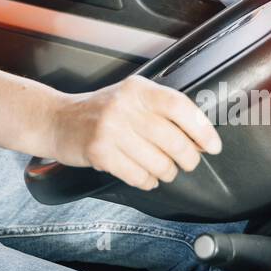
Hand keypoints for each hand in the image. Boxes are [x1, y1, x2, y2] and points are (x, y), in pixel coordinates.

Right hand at [48, 76, 222, 190]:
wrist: (58, 120)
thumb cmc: (101, 112)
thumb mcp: (131, 98)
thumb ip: (162, 111)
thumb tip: (202, 137)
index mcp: (138, 89)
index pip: (179, 107)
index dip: (201, 129)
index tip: (213, 146)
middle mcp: (124, 105)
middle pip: (173, 140)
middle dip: (187, 159)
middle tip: (186, 163)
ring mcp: (110, 128)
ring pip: (158, 162)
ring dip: (166, 172)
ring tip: (161, 169)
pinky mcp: (99, 151)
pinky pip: (138, 176)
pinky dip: (147, 181)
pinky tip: (143, 176)